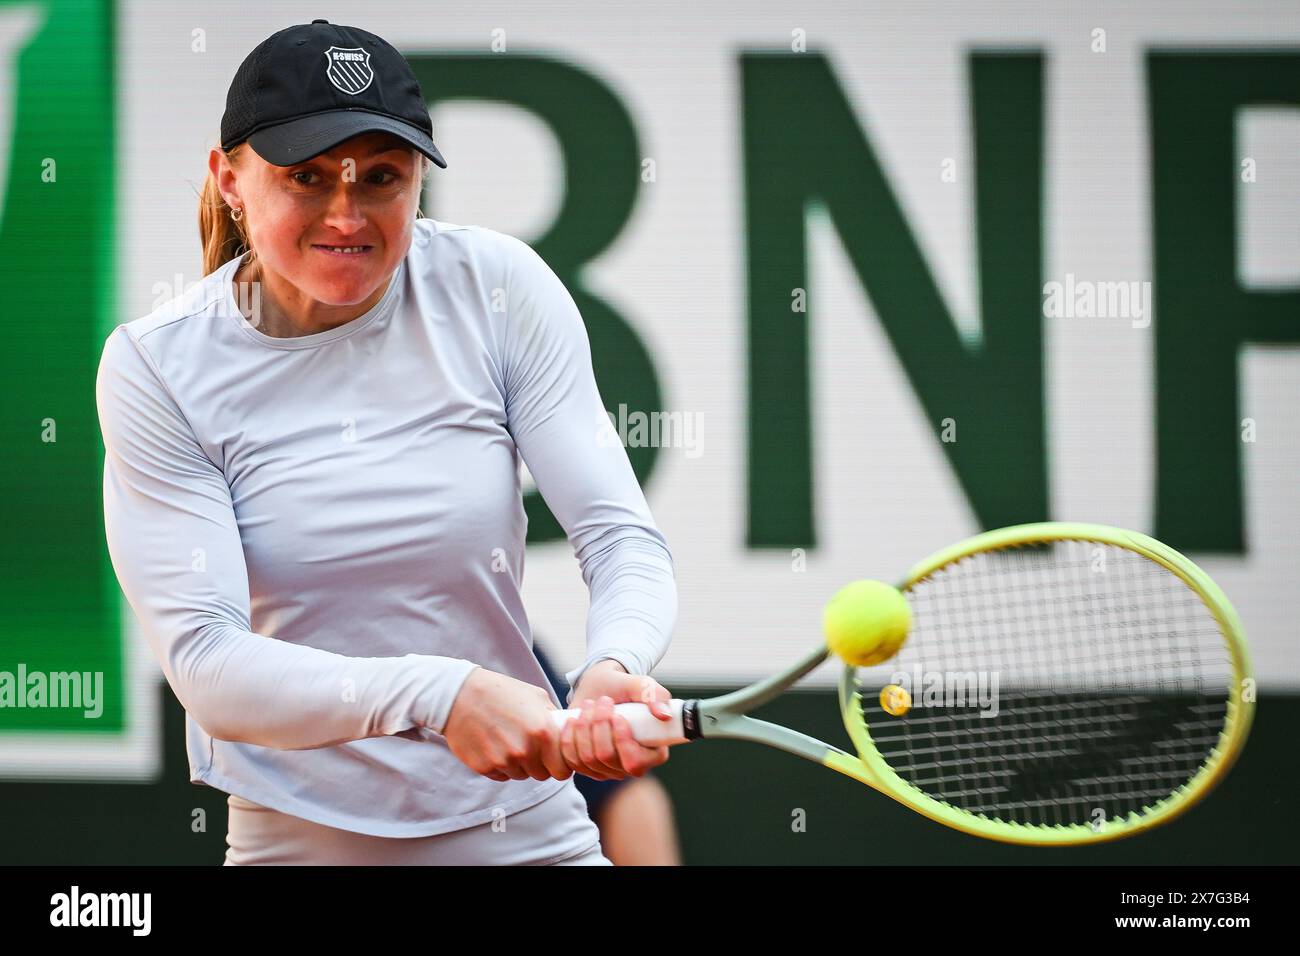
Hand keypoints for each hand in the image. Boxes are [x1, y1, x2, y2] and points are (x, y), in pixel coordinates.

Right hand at [442, 668, 571, 782]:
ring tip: (509, 740)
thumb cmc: (500, 692)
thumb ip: (554, 719)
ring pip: (521, 775)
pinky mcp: (485, 767)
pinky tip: (495, 744)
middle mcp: (525, 750)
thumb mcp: (536, 696)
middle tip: (531, 747)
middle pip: (542, 775)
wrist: (459, 695)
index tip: (555, 759)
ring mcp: (503, 761)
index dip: (561, 765)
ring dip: (520, 764)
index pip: (563, 770)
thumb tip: (568, 733)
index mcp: (543, 732)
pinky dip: (501, 765)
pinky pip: (502, 775)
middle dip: (540, 764)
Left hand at [563, 660, 672, 780]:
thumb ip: (654, 694)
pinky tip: (575, 719)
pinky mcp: (586, 767)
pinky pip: (571, 759)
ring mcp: (608, 769)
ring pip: (588, 758)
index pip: (636, 763)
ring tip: (590, 705)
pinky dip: (570, 736)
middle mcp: (631, 766)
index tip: (617, 716)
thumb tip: (664, 715)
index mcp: (653, 752)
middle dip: (600, 725)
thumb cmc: (624, 687)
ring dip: (584, 727)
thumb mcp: (640, 684)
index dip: (623, 741)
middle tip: (603, 701)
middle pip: (607, 758)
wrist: (600, 688)